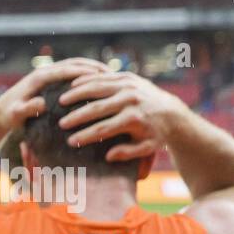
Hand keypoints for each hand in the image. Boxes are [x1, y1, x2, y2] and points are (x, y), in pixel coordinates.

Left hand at [0, 58, 110, 131]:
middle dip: (97, 69)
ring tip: (116, 79)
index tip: (108, 78)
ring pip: (78, 66)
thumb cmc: (8, 116)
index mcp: (41, 76)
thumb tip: (40, 104)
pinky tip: (102, 87)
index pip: (69, 70)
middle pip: (78, 64)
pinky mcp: (53, 79)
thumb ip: (27, 109)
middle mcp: (47, 70)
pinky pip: (75, 74)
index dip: (89, 73)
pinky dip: (89, 77)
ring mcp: (50, 73)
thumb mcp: (16, 114)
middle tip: (119, 75)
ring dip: (96, 71)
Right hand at [58, 70, 185, 161]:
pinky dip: (87, 80)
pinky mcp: (128, 77)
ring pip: (98, 88)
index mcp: (134, 119)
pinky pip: (104, 76)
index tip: (70, 142)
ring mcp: (130, 86)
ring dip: (77, 94)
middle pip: (98, 108)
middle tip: (61, 124)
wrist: (172, 112)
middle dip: (77, 116)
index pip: (103, 129)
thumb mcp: (146, 148)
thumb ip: (128, 153)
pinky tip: (71, 85)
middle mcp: (131, 100)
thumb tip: (108, 156)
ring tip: (61, 100)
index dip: (85, 136)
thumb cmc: (154, 135)